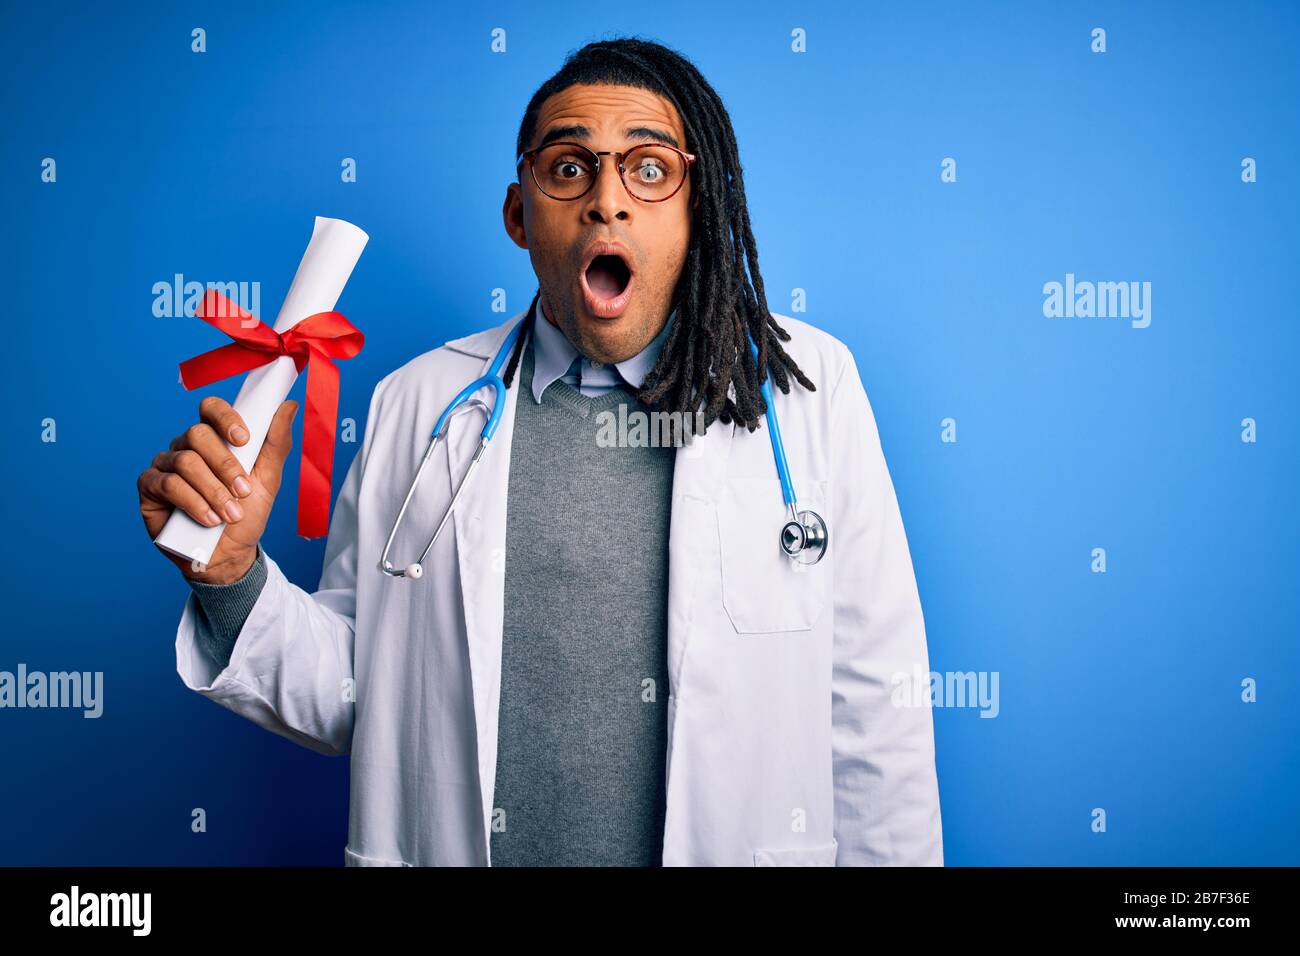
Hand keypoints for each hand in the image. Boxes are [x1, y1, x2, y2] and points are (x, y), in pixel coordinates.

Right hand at [138, 396, 297, 583]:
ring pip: (185, 461)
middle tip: (243, 491)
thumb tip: (289, 405)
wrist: (229, 554)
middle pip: (197, 434)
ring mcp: (165, 464)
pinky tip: (209, 520)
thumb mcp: (269, 479)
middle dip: (225, 465)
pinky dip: (193, 502)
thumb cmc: (247, 513)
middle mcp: (186, 446)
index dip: (225, 418)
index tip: (244, 439)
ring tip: (230, 514)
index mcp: (214, 438)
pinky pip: (168, 484)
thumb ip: (276, 442)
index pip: (211, 409)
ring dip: (213, 491)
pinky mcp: (150, 486)